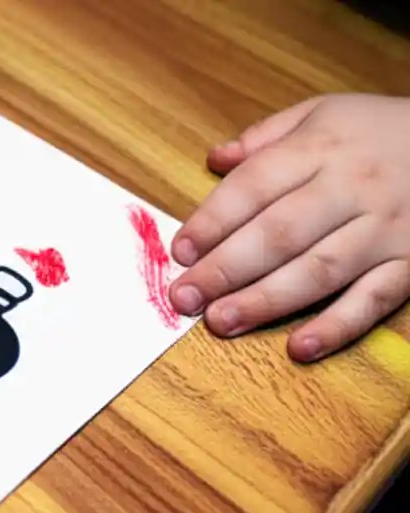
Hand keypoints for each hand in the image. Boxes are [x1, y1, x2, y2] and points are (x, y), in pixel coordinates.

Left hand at [169, 93, 409, 362]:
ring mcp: (386, 229)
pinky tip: (300, 346)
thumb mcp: (325, 112)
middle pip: (280, 233)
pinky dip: (338, 325)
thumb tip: (214, 159)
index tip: (180, 251)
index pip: (255, 186)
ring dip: (266, 300)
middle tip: (184, 297)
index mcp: (321, 148)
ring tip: (221, 321)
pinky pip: (375, 299)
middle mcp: (352, 188)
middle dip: (225, 268)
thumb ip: (266, 137)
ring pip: (319, 270)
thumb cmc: (383, 130)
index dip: (213, 221)